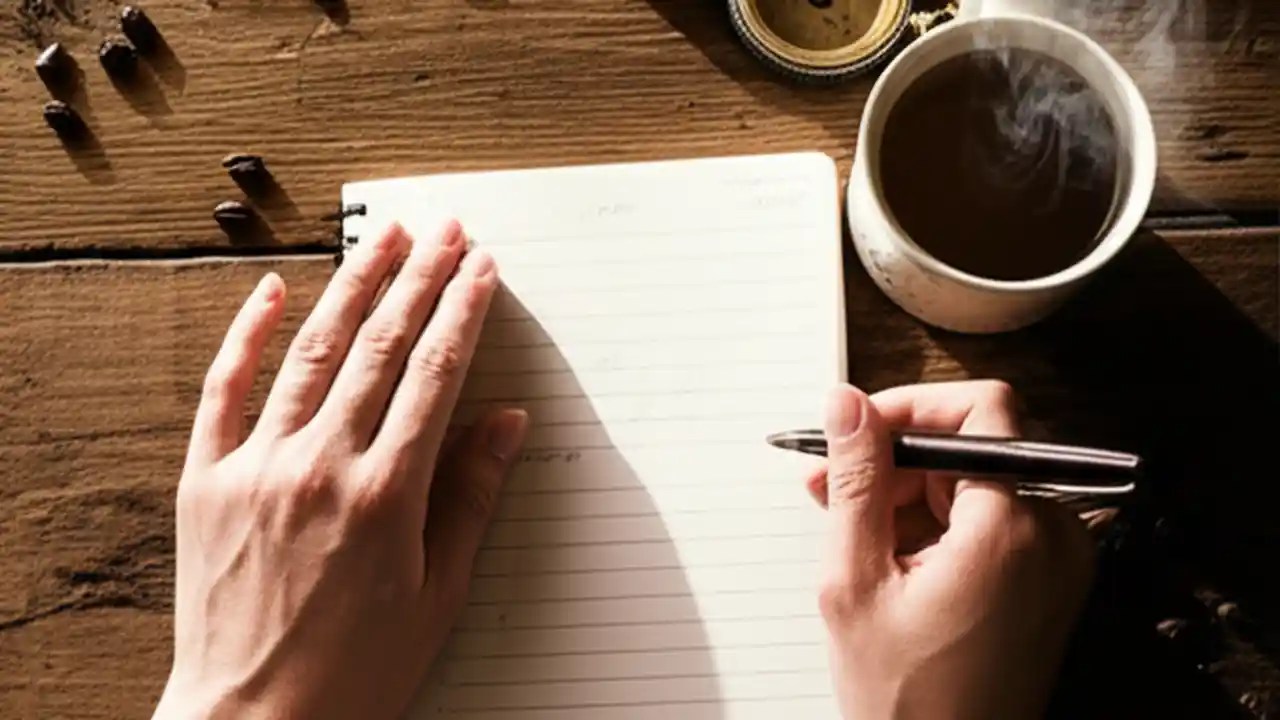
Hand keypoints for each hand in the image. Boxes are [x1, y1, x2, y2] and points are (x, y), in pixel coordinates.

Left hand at [154, 221, 527, 719]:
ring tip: (382, 239)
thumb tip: (506, 422)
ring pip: (313, 353)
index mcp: (387, 495)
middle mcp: (321, 467)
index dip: (464, 311)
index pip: (437, 374)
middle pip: (382, 347)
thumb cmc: (355, 672)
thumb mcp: (438, 593)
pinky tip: (273, 290)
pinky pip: (225, 390)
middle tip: (445, 231)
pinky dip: (247, 334)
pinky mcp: (207, 481)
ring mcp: (258, 468)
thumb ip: (471, 498)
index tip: (482, 269)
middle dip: (420, 278)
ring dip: (353, 287)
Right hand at [809, 381, 1094, 719]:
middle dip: (896, 457)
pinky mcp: (1048, 580)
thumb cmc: (906, 701)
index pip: (979, 410)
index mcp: (1012, 529)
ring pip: (978, 481)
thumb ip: (854, 482)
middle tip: (831, 484)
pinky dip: (938, 523)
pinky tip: (887, 553)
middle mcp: (1053, 535)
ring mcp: (1058, 559)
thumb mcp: (855, 582)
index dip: (910, 407)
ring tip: (849, 528)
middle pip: (975, 446)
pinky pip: (993, 519)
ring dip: (909, 492)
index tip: (859, 430)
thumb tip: (848, 406)